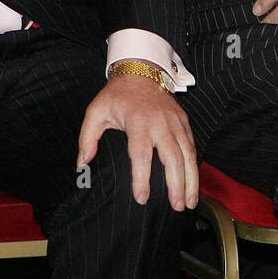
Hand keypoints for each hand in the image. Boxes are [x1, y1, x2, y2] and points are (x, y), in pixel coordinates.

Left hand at [78, 75, 196, 210]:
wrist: (141, 71)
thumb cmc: (117, 95)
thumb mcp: (96, 111)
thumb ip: (87, 138)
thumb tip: (83, 163)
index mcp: (138, 122)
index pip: (142, 155)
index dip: (142, 179)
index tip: (142, 198)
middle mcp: (161, 123)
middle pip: (173, 158)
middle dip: (176, 185)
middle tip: (177, 207)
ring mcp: (176, 122)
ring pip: (188, 154)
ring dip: (191, 179)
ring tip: (190, 202)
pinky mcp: (184, 121)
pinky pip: (192, 146)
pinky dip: (194, 165)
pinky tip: (193, 182)